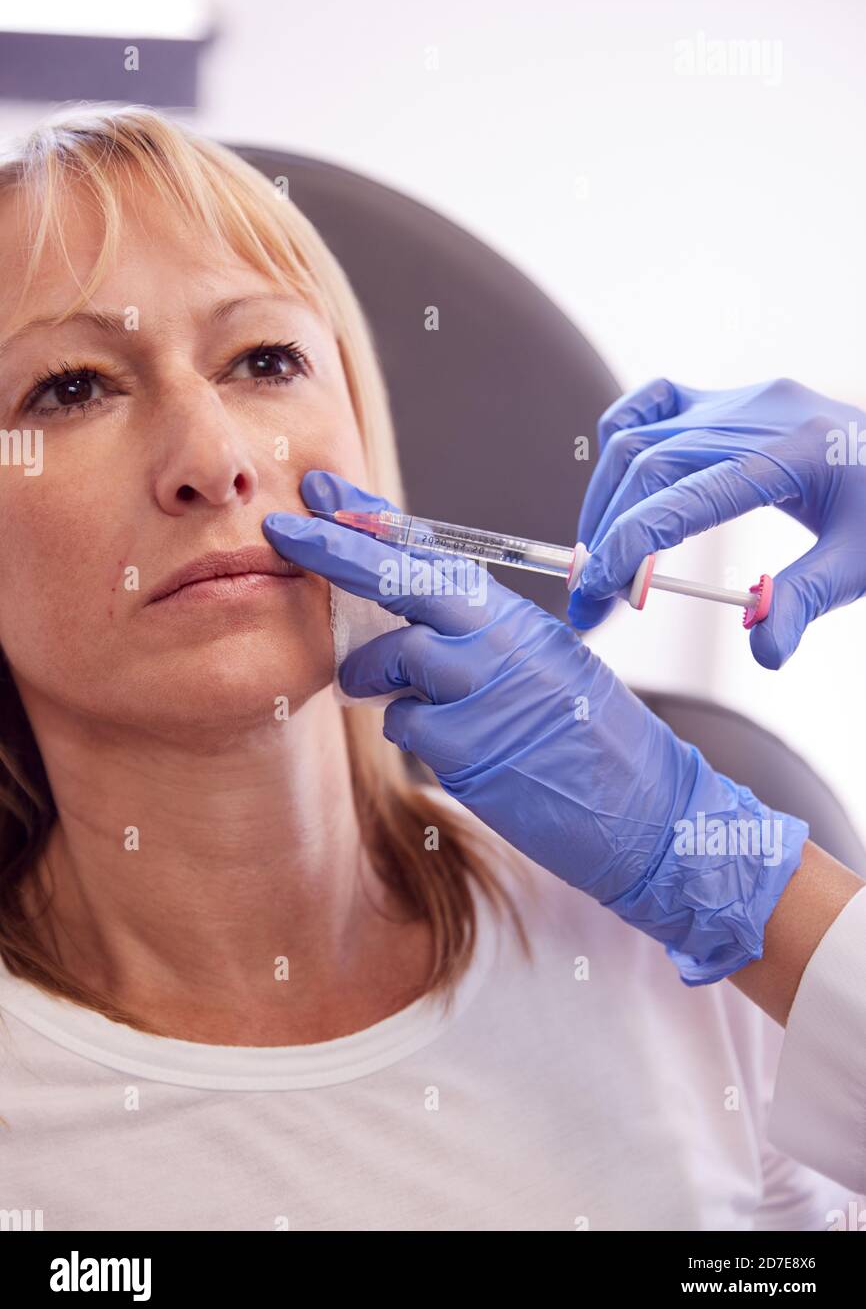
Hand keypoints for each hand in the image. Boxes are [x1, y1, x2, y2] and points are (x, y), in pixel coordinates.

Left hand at [263, 469, 807, 985]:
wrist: (649, 814)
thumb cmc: (594, 744)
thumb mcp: (546, 668)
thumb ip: (483, 640)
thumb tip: (410, 626)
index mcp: (519, 618)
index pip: (437, 554)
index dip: (375, 521)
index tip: (326, 495)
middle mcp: (503, 641)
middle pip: (405, 579)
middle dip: (337, 549)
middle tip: (282, 529)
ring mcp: (487, 692)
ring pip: (394, 656)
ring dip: (368, 673)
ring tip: (365, 687)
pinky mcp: (471, 749)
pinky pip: (406, 726)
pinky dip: (410, 733)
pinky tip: (449, 748)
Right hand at [568, 377, 865, 667]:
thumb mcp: (861, 563)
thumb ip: (806, 601)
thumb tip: (764, 654)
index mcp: (792, 452)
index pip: (687, 496)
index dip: (631, 544)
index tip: (599, 594)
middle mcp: (756, 415)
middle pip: (647, 463)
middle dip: (606, 534)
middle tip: (590, 604)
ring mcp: (738, 400)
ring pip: (638, 435)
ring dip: (605, 499)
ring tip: (600, 563)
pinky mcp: (728, 401)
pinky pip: (655, 403)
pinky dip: (621, 441)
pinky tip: (615, 489)